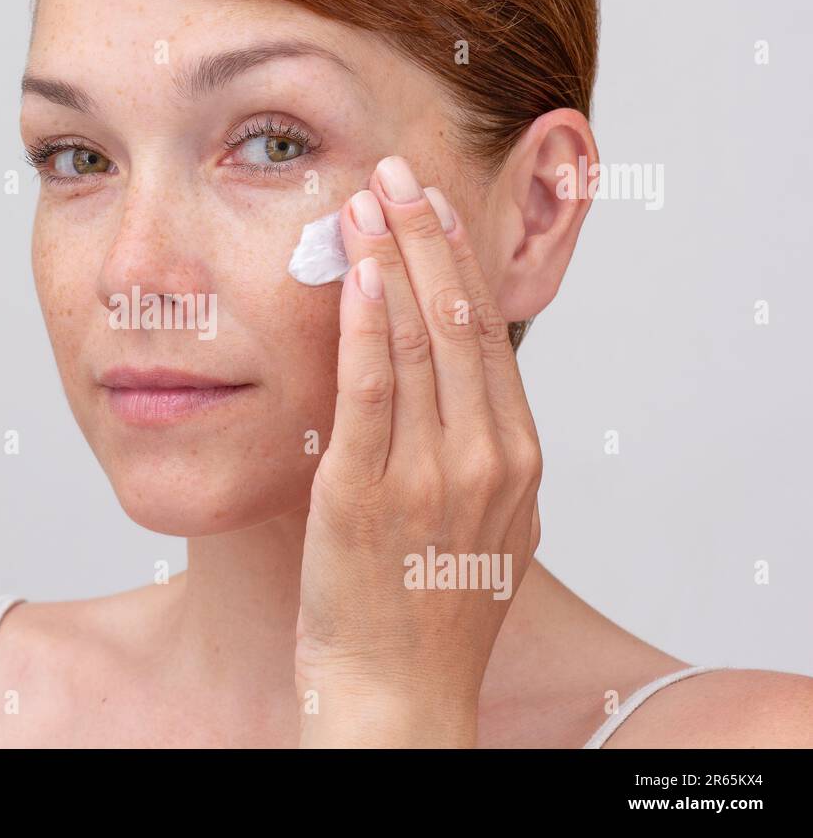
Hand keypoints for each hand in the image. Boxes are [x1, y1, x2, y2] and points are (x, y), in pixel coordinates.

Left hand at [294, 156, 542, 747]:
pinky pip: (369, 389)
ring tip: (364, 198)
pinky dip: (362, 322)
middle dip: (424, 235)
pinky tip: (349, 270)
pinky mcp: (365, 493)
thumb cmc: (431, 614)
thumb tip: (459, 397)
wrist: (398, 697)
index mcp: (517, 459)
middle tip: (396, 171)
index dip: (457, 261)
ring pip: (417, 339)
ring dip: (389, 258)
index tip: (431, 205)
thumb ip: (479, 459)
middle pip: (458, 319)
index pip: (489, 335)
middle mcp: (485, 457)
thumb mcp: (485, 529)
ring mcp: (429, 474)